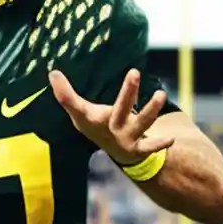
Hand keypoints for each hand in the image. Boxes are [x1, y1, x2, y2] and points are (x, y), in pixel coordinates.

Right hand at [49, 68, 173, 165]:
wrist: (114, 151)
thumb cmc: (97, 125)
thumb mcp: (80, 111)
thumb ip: (66, 94)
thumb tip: (52, 72)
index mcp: (92, 119)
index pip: (74, 105)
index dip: (64, 94)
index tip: (55, 75)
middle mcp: (109, 128)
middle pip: (119, 109)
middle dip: (127, 92)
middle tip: (134, 72)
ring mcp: (125, 138)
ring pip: (140, 124)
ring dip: (150, 111)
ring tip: (160, 94)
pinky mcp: (139, 148)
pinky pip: (149, 147)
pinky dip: (158, 144)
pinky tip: (170, 138)